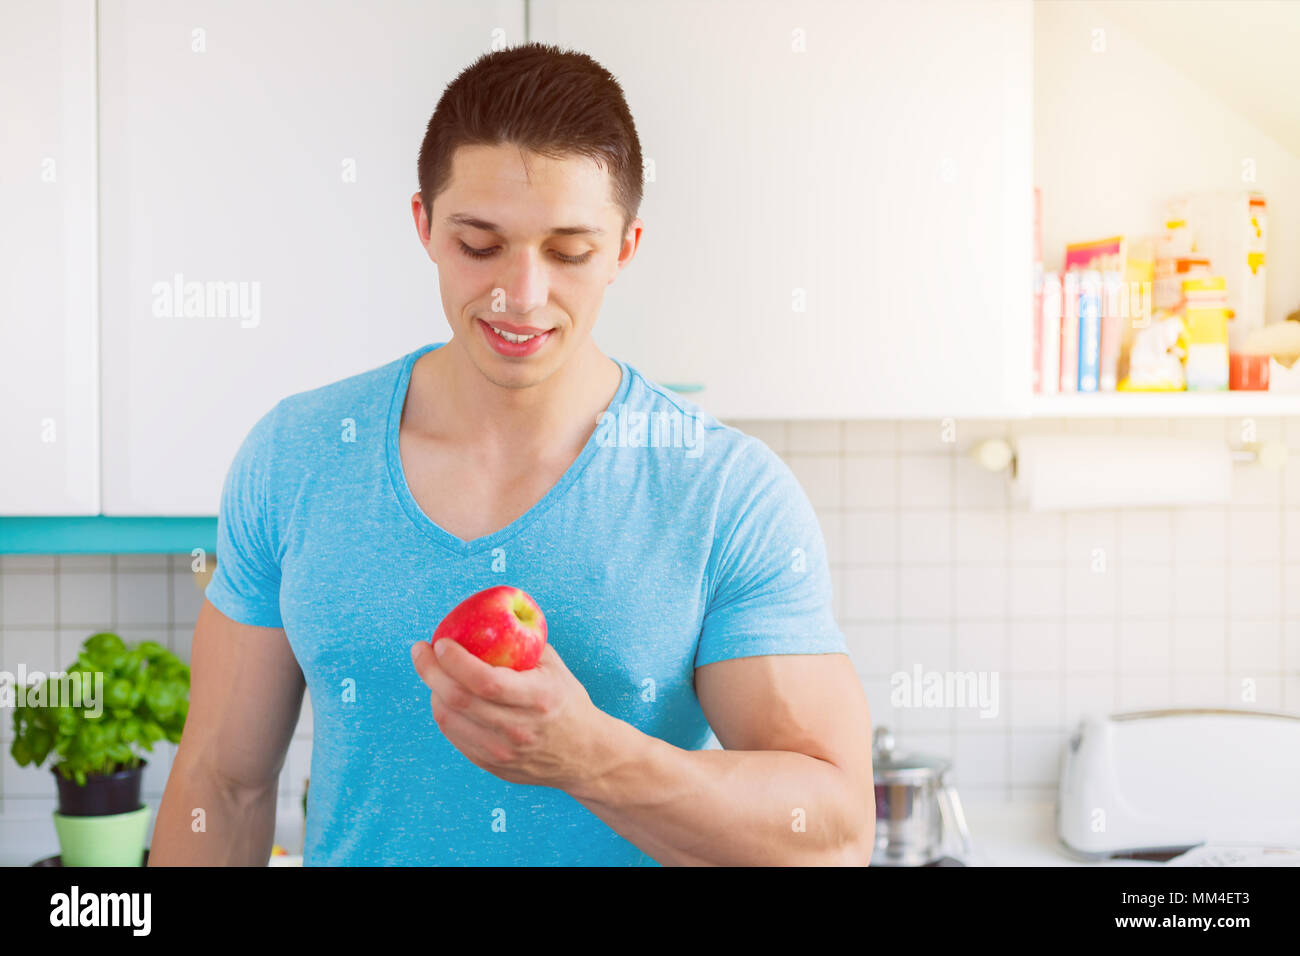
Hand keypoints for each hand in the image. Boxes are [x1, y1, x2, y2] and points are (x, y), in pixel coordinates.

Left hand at [410, 637, 607, 791]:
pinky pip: (454, 736)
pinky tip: (445, 696)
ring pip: (450, 719)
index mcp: (537, 699)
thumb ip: (522, 643)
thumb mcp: (553, 667)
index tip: (441, 641)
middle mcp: (517, 729)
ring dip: (434, 690)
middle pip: (459, 699)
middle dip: (431, 670)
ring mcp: (502, 752)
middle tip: (420, 650)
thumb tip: (486, 617)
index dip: (455, 660)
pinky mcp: (492, 766)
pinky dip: (443, 712)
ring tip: (434, 672)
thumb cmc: (567, 701)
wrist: (584, 754)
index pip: (485, 680)